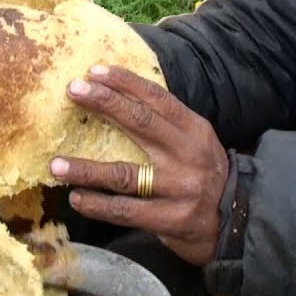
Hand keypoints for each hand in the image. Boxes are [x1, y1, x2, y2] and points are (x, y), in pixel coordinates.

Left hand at [50, 65, 229, 265]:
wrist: (239, 224)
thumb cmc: (205, 176)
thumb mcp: (196, 143)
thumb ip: (167, 125)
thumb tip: (118, 98)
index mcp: (195, 131)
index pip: (157, 99)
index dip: (126, 83)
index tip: (94, 71)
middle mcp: (188, 156)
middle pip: (141, 124)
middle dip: (105, 104)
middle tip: (73, 90)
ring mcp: (179, 189)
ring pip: (125, 174)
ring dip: (87, 169)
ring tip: (56, 164)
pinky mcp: (170, 220)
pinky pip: (126, 211)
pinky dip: (98, 205)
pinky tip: (77, 198)